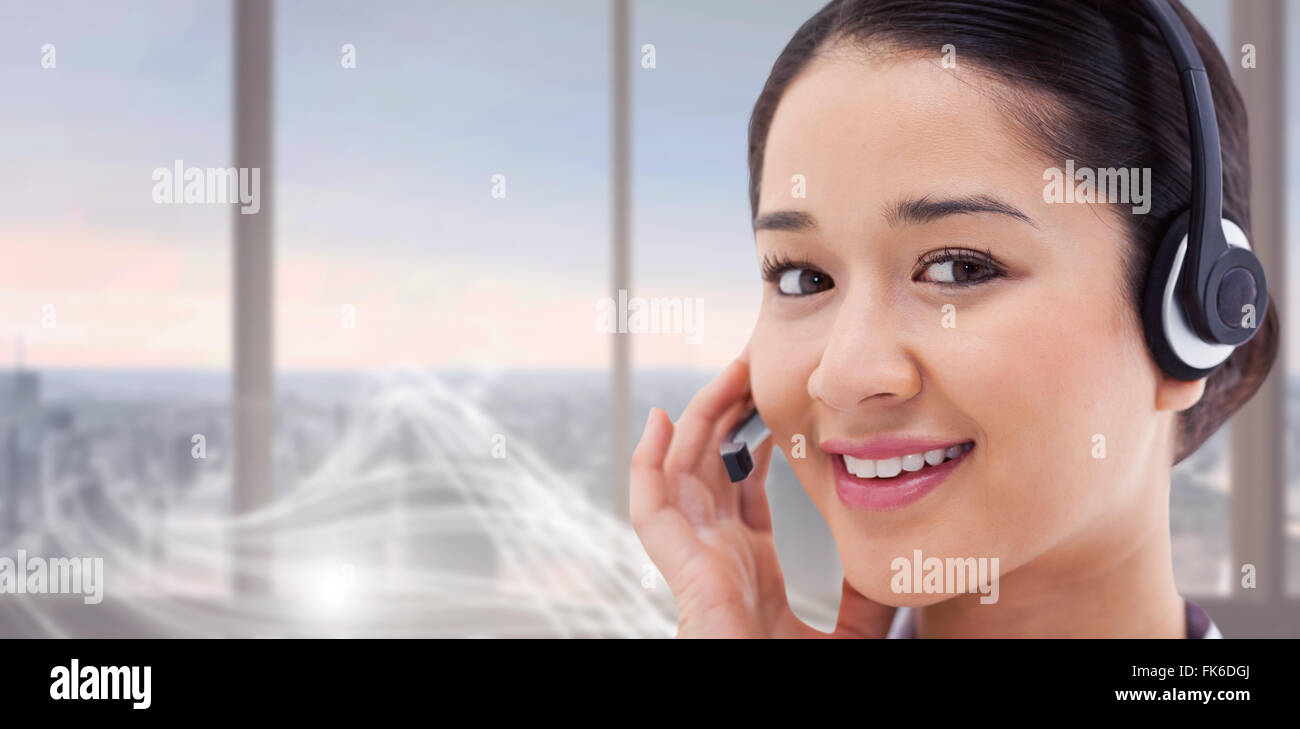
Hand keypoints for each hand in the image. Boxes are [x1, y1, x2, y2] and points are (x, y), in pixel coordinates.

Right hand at [629, 352, 896, 637]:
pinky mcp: (680, 564)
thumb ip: (867, 558)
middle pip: (714, 461)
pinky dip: (645, 461)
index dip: (759, 432)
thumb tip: (889, 509)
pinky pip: (650, 506)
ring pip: (683, 468)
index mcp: (761, 554)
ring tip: (726, 375)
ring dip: (699, 416)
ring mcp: (699, 553)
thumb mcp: (861, 601)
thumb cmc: (820, 662)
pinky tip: (657, 420)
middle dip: (729, 410)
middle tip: (751, 367)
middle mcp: (724, 547)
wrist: (789, 694)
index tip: (779, 391)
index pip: (751, 478)